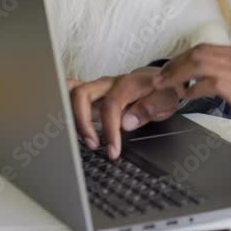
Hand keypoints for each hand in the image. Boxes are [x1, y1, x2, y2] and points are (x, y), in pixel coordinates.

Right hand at [69, 67, 184, 158]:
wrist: (164, 79)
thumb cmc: (164, 91)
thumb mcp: (168, 99)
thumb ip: (149, 108)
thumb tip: (126, 123)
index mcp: (128, 84)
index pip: (111, 106)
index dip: (109, 130)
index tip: (113, 151)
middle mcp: (109, 83)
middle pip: (82, 94)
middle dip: (82, 122)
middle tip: (92, 145)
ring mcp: (99, 86)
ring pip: (72, 92)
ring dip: (69, 115)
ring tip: (75, 137)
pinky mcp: (93, 92)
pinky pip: (71, 92)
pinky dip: (63, 105)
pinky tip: (63, 123)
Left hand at [153, 44, 230, 143]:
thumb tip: (222, 80)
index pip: (207, 48)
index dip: (184, 57)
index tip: (171, 69)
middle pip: (198, 52)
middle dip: (174, 64)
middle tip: (158, 78)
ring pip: (199, 63)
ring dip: (176, 75)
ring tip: (162, 86)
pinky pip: (209, 84)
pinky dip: (193, 89)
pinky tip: (186, 97)